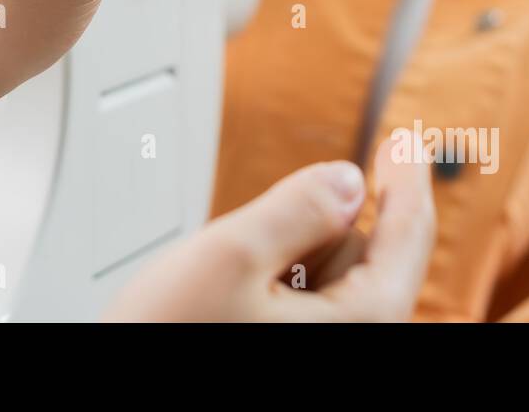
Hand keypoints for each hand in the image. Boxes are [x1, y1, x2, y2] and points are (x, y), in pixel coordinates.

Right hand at [104, 136, 435, 321]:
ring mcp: (325, 348)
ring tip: (230, 291)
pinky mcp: (292, 350)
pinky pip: (301, 300)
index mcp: (363, 322)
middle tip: (253, 252)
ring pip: (326, 274)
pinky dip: (274, 285)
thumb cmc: (167, 342)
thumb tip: (350, 180)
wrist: (120, 399)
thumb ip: (298, 206)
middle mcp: (356, 342)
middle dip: (315, 231)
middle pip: (360, 251)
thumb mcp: (231, 255)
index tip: (407, 141)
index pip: (408, 232)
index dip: (406, 176)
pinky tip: (232, 304)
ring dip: (288, 260)